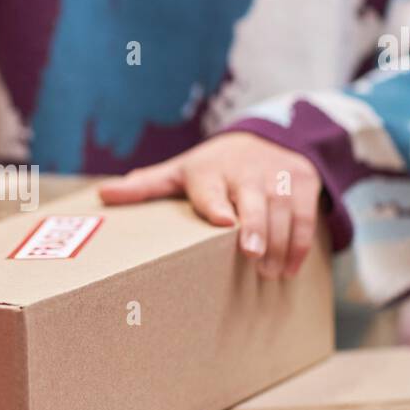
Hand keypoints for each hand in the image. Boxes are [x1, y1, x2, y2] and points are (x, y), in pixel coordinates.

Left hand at [98, 133, 322, 278]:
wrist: (268, 137)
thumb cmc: (215, 166)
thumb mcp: (180, 171)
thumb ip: (147, 186)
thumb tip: (103, 195)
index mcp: (210, 170)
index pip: (211, 187)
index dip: (217, 204)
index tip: (224, 222)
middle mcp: (245, 171)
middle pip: (253, 198)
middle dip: (256, 225)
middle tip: (252, 255)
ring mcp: (277, 175)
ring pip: (282, 209)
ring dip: (280, 243)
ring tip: (270, 273)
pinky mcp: (302, 181)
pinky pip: (306, 214)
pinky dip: (301, 243)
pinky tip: (291, 268)